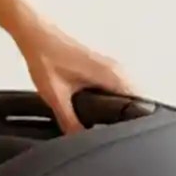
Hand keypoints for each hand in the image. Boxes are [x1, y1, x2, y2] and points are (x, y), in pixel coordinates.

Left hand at [14, 16, 134, 133]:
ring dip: (120, 109)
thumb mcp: (55, 96)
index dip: (136, 122)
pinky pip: (116, 88)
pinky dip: (111, 100)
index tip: (129, 137)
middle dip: (128, 118)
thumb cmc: (44, 56)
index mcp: (111, 75)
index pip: (140, 103)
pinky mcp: (101, 67)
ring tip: (107, 125)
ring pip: (127, 94)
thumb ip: (70, 121)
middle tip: (116, 136)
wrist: (35, 34)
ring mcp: (110, 67)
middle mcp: (116, 70)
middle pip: (136, 101)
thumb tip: (79, 141)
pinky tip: (98, 111)